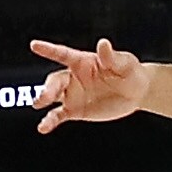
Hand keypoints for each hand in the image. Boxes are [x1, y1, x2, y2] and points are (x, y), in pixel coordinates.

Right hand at [27, 37, 144, 134]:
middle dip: (48, 88)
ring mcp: (73, 94)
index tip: (34, 45)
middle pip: (55, 80)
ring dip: (44, 100)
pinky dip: (50, 121)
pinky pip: (58, 115)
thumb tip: (103, 44)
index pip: (63, 54)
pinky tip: (44, 127)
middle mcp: (73, 77)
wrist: (137, 93)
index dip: (48, 50)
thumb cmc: (130, 72)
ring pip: (52, 96)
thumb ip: (112, 56)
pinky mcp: (75, 110)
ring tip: (39, 104)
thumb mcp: (124, 63)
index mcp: (83, 62)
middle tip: (45, 96)